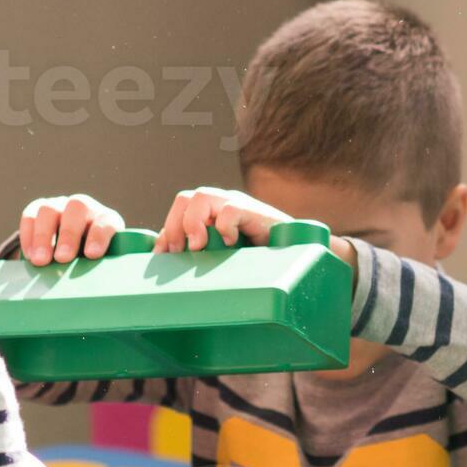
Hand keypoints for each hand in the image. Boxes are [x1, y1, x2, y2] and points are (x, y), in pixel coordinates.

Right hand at [17, 194, 125, 264]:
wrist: (74, 248)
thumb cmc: (90, 261)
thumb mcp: (99, 263)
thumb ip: (99, 269)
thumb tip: (92, 288)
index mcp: (106, 218)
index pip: (106, 221)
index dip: (99, 236)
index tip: (92, 255)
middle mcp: (83, 207)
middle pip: (77, 208)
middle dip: (68, 235)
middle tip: (62, 258)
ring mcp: (59, 205)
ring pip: (49, 210)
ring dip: (44, 236)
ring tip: (40, 261)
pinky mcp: (38, 210)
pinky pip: (30, 216)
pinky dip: (28, 236)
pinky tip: (29, 255)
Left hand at [155, 187, 351, 256]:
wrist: (302, 252)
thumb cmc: (260, 258)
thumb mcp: (225, 259)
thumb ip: (204, 258)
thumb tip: (172, 270)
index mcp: (210, 215)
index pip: (178, 210)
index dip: (165, 232)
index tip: (163, 256)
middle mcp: (221, 205)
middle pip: (184, 199)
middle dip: (175, 226)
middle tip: (180, 252)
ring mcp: (238, 205)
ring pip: (202, 197)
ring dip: (193, 224)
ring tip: (200, 247)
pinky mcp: (256, 212)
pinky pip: (231, 208)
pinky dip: (224, 226)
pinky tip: (228, 243)